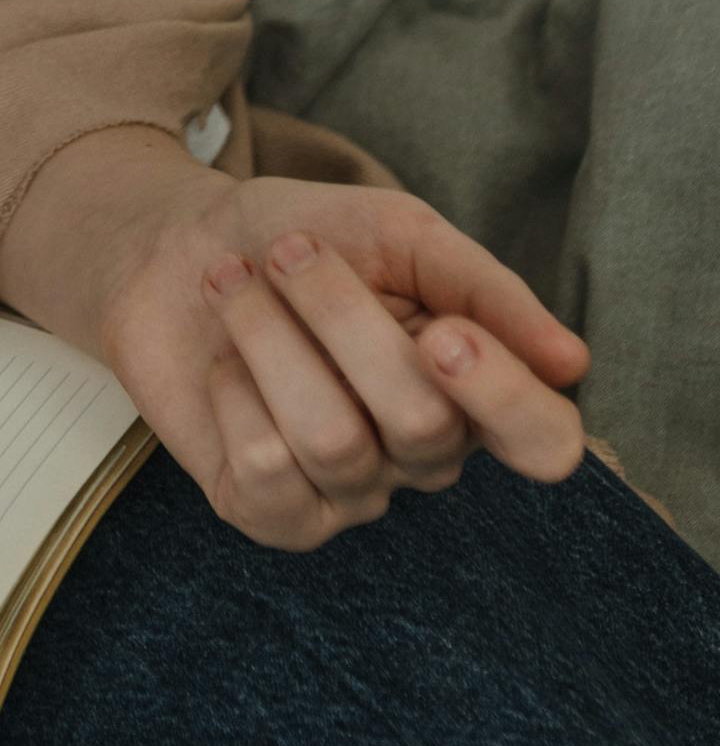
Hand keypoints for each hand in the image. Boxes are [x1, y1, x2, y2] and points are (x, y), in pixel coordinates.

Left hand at [0, 128, 589, 552]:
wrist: (175, 243)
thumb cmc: (299, 237)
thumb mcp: (398, 232)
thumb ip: (482, 289)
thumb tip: (571, 362)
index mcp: (473, 387)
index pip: (543, 442)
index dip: (504, 399)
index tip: (443, 332)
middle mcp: (423, 454)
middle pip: (422, 423)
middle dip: (340, 316)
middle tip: (287, 251)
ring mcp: (349, 493)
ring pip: (334, 442)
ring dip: (268, 338)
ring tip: (234, 284)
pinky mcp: (271, 514)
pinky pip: (266, 472)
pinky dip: (231, 392)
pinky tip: (223, 364)